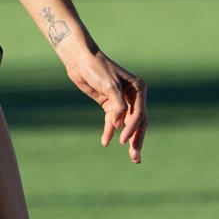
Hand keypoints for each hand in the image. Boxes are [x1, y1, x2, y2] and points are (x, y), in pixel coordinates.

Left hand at [62, 44, 147, 163]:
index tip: (123, 140)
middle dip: (137, 140)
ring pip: (126, 124)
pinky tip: (105, 142)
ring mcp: (121, 100)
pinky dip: (109, 131)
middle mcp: (132, 95)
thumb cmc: (96, 68)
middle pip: (138, 121)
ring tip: (133, 158)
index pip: (139, 113)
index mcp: (138, 88)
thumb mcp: (108, 85)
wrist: (79, 59)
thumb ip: (117, 105)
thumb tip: (120, 125)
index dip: (132, 128)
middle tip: (136, 158)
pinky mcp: (109, 103)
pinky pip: (112, 121)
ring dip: (127, 140)